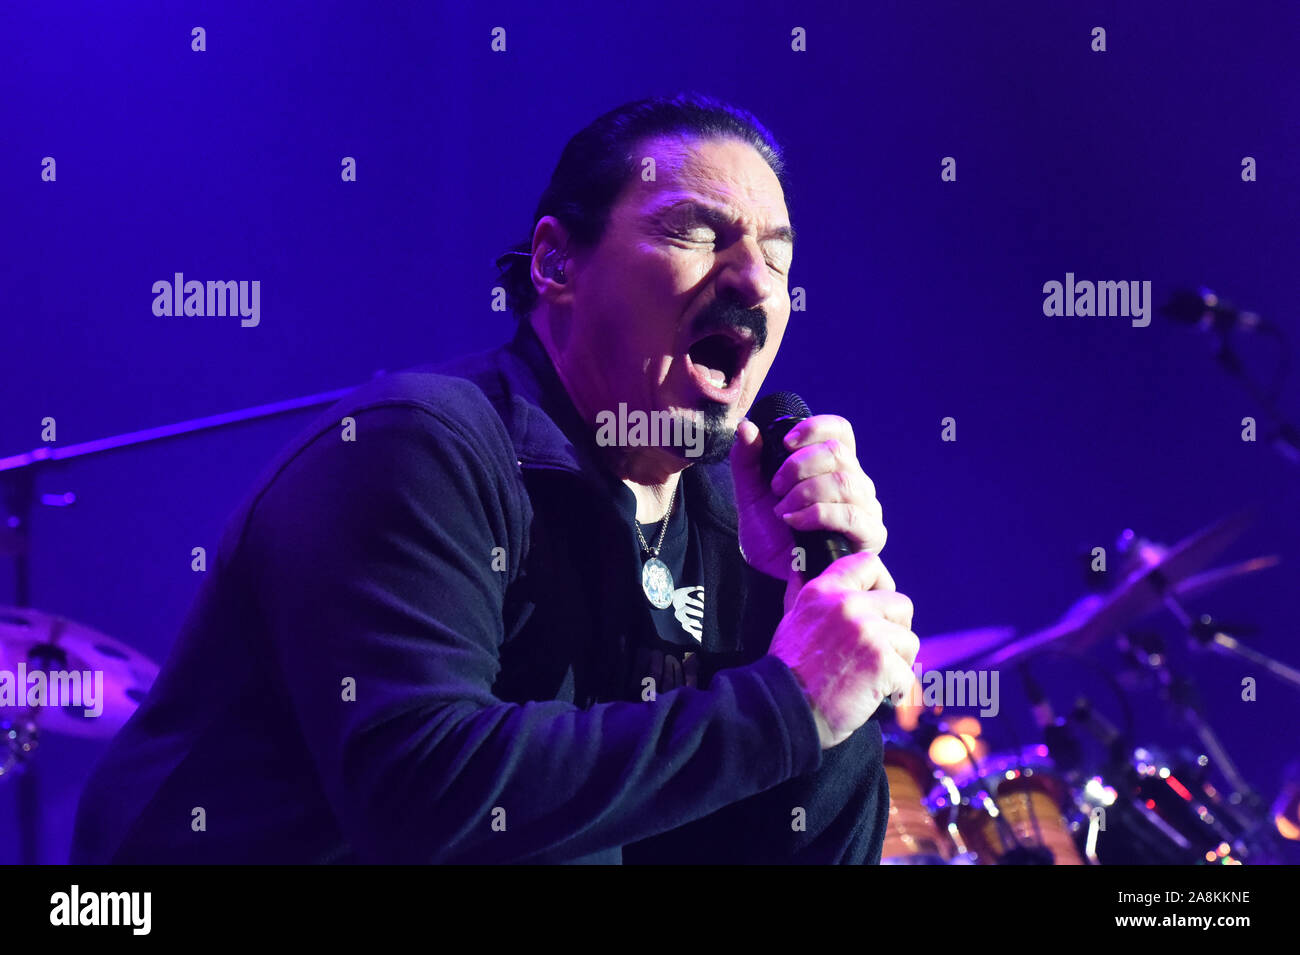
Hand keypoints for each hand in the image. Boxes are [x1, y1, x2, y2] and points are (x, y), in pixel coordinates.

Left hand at [729, 414, 886, 584]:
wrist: (773, 575)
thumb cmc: (770, 533)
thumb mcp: (750, 493)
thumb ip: (746, 459)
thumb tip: (746, 427)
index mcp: (832, 465)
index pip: (839, 430)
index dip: (815, 428)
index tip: (785, 443)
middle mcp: (855, 482)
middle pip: (838, 452)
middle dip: (799, 466)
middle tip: (776, 488)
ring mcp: (866, 507)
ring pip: (844, 482)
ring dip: (805, 493)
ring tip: (783, 511)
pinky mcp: (870, 534)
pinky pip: (851, 515)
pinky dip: (818, 514)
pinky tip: (795, 522)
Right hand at [768, 551, 918, 748]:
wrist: (785, 710)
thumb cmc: (788, 669)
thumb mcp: (792, 618)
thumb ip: (803, 590)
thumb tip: (802, 563)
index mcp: (824, 590)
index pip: (869, 563)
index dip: (881, 583)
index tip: (878, 607)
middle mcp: (847, 605)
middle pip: (901, 604)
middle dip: (895, 631)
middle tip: (874, 653)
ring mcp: (867, 632)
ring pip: (909, 640)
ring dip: (897, 662)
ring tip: (871, 677)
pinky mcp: (882, 662)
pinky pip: (908, 674)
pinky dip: (895, 690)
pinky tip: (872, 695)